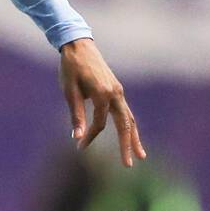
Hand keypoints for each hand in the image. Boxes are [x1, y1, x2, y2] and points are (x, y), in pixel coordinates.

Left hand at [59, 37, 145, 167]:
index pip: (100, 124)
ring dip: (134, 137)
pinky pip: (126, 111)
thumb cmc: (70, 68)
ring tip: (140, 155)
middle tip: (128, 165)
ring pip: (130, 119)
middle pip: (125, 124)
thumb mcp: (69, 91)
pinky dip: (130, 125)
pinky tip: (130, 135)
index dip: (90, 137)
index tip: (79, 147)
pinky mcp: (117, 90)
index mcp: (103, 94)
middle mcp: (115, 93)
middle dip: (127, 145)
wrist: (78, 45)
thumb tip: (77, 137)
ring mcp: (118, 91)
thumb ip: (75, 115)